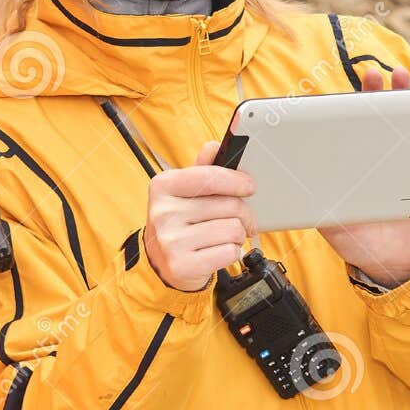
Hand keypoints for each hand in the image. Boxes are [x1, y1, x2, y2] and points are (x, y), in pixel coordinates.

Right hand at [144, 141, 256, 291]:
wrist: (160, 261)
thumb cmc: (180, 220)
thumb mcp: (185, 191)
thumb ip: (203, 169)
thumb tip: (215, 145)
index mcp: (163, 186)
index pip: (210, 177)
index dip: (236, 180)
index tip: (249, 186)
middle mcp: (163, 212)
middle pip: (230, 205)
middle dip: (244, 213)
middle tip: (242, 218)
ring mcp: (170, 241)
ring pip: (233, 229)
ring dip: (238, 234)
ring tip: (226, 235)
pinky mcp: (182, 265)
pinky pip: (230, 252)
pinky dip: (232, 252)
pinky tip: (219, 251)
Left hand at [318, 66, 409, 287]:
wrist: (398, 261)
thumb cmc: (360, 242)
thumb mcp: (336, 230)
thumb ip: (325, 212)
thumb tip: (308, 192)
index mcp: (344, 166)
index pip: (337, 132)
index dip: (332, 113)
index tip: (330, 98)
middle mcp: (367, 156)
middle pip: (367, 118)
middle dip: (369, 94)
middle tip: (371, 75)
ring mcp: (393, 158)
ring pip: (394, 121)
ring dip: (398, 95)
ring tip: (399, 77)